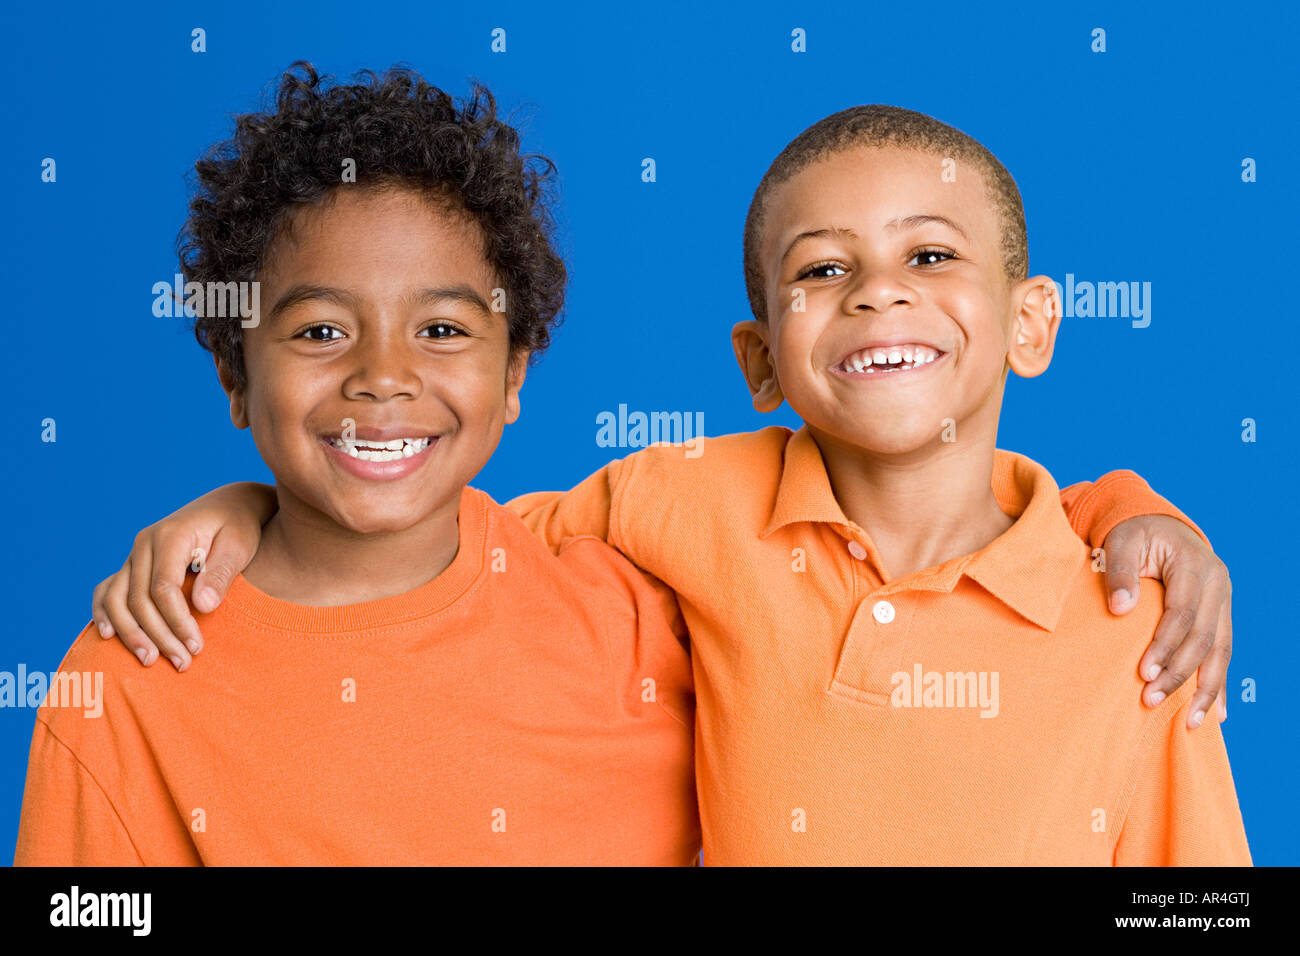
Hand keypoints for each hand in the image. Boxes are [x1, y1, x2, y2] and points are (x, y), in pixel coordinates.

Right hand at [90, 482, 274, 669]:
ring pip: (118, 598)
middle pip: (139, 599)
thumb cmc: (239, 526)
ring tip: (149, 660)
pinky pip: (109, 589)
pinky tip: (108, 636)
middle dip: (159, 635)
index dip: (177, 622)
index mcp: (171, 536)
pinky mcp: (134, 563)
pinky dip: (105, 612)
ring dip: (130, 633)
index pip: (164, 588)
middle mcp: (145, 543)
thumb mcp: (239, 545)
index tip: (196, 647)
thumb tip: (204, 606)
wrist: (230, 504)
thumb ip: (221, 573)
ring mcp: (135, 553)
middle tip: (182, 663)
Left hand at [1101, 515, 1230, 729]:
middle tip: (1152, 700)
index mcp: (1195, 566)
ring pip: (1222, 652)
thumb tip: (1120, 609)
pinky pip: (1225, 654)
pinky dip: (1218, 683)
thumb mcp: (1122, 542)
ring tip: (1192, 723)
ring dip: (1206, 689)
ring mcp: (1225, 602)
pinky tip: (1215, 713)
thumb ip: (1119, 572)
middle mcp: (1219, 585)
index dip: (1165, 645)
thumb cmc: (1135, 535)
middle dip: (1180, 673)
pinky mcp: (1222, 616)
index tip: (1144, 673)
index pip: (1182, 614)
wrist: (1161, 526)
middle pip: (1204, 638)